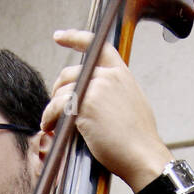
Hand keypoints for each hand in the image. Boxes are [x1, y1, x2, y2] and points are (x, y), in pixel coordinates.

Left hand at [43, 29, 171, 193]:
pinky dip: (49, 116)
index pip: (97, 46)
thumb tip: (101, 101)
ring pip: (62, 91)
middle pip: (71, 73)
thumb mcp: (134, 106)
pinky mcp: (85, 105)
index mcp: (122, 74)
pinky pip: (57, 106)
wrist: (143, 156)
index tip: (59, 36)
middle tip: (54, 104)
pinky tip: (49, 126)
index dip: (75, 38)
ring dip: (52, 108)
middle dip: (58, 88)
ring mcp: (96, 88)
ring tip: (50, 123)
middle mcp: (109, 76)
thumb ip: (117, 94)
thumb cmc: (139, 142)